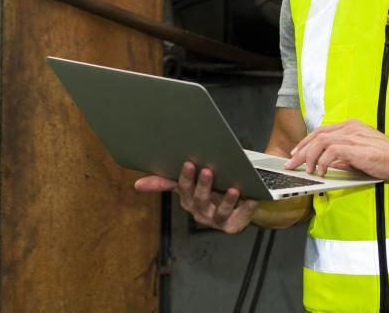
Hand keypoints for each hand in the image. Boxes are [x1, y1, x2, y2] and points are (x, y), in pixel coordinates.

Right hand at [135, 161, 258, 233]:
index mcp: (188, 201)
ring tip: (233, 188)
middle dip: (204, 186)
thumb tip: (136, 185)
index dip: (187, 178)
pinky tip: (253, 197)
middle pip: (200, 200)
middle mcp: (200, 212)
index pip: (183, 189)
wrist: (236, 204)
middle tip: (209, 170)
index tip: (190, 163)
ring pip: (220, 212)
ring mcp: (217, 220)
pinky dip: (247, 208)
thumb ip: (164, 183)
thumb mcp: (188, 184)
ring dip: (227, 201)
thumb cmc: (210, 189)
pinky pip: (241, 218)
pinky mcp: (233, 226)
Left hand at [284, 119, 388, 181]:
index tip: (296, 154)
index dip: (305, 142)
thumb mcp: (360, 155)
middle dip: (301, 151)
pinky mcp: (356, 147)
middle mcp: (350, 128)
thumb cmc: (387, 159)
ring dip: (309, 157)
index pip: (321, 131)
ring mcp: (353, 136)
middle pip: (317, 135)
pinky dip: (322, 161)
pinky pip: (331, 151)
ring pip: (320, 141)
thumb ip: (343, 157)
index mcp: (351, 127)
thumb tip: (326, 164)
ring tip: (307, 170)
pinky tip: (322, 172)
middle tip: (291, 164)